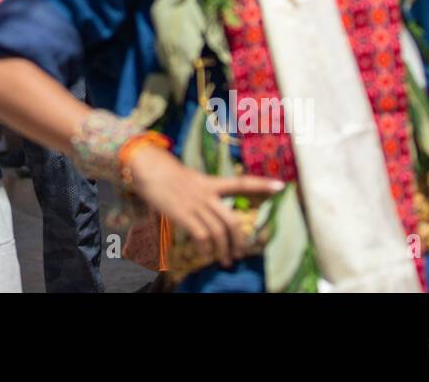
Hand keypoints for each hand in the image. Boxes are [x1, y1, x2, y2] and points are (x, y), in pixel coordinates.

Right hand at [127, 145, 284, 267]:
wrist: (147, 168)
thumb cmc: (166, 173)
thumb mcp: (190, 179)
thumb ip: (203, 191)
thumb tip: (211, 204)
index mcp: (211, 183)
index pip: (241, 183)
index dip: (262, 184)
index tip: (282, 185)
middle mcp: (206, 193)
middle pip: (231, 220)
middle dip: (239, 240)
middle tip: (240, 253)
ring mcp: (194, 204)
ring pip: (218, 231)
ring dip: (223, 250)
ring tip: (225, 260)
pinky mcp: (182, 214)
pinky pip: (200, 235)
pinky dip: (205, 247)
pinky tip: (206, 253)